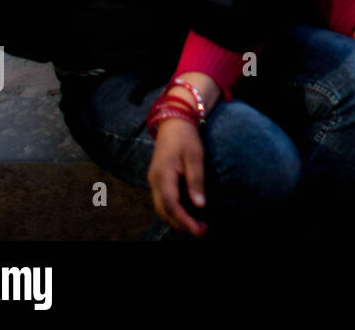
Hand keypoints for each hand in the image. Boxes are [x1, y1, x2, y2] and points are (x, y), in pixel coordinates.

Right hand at [147, 117, 207, 236]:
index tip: (197, 229)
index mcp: (163, 175)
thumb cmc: (186, 139)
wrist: (174, 124)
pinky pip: (163, 201)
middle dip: (181, 224)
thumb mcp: (195, 157)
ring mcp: (154, 181)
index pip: (171, 204)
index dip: (183, 220)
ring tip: (197, 226)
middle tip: (201, 231)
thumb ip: (196, 181)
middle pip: (164, 211)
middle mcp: (154, 181)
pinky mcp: (158, 181)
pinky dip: (174, 211)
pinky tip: (188, 214)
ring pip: (161, 208)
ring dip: (177, 219)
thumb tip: (200, 205)